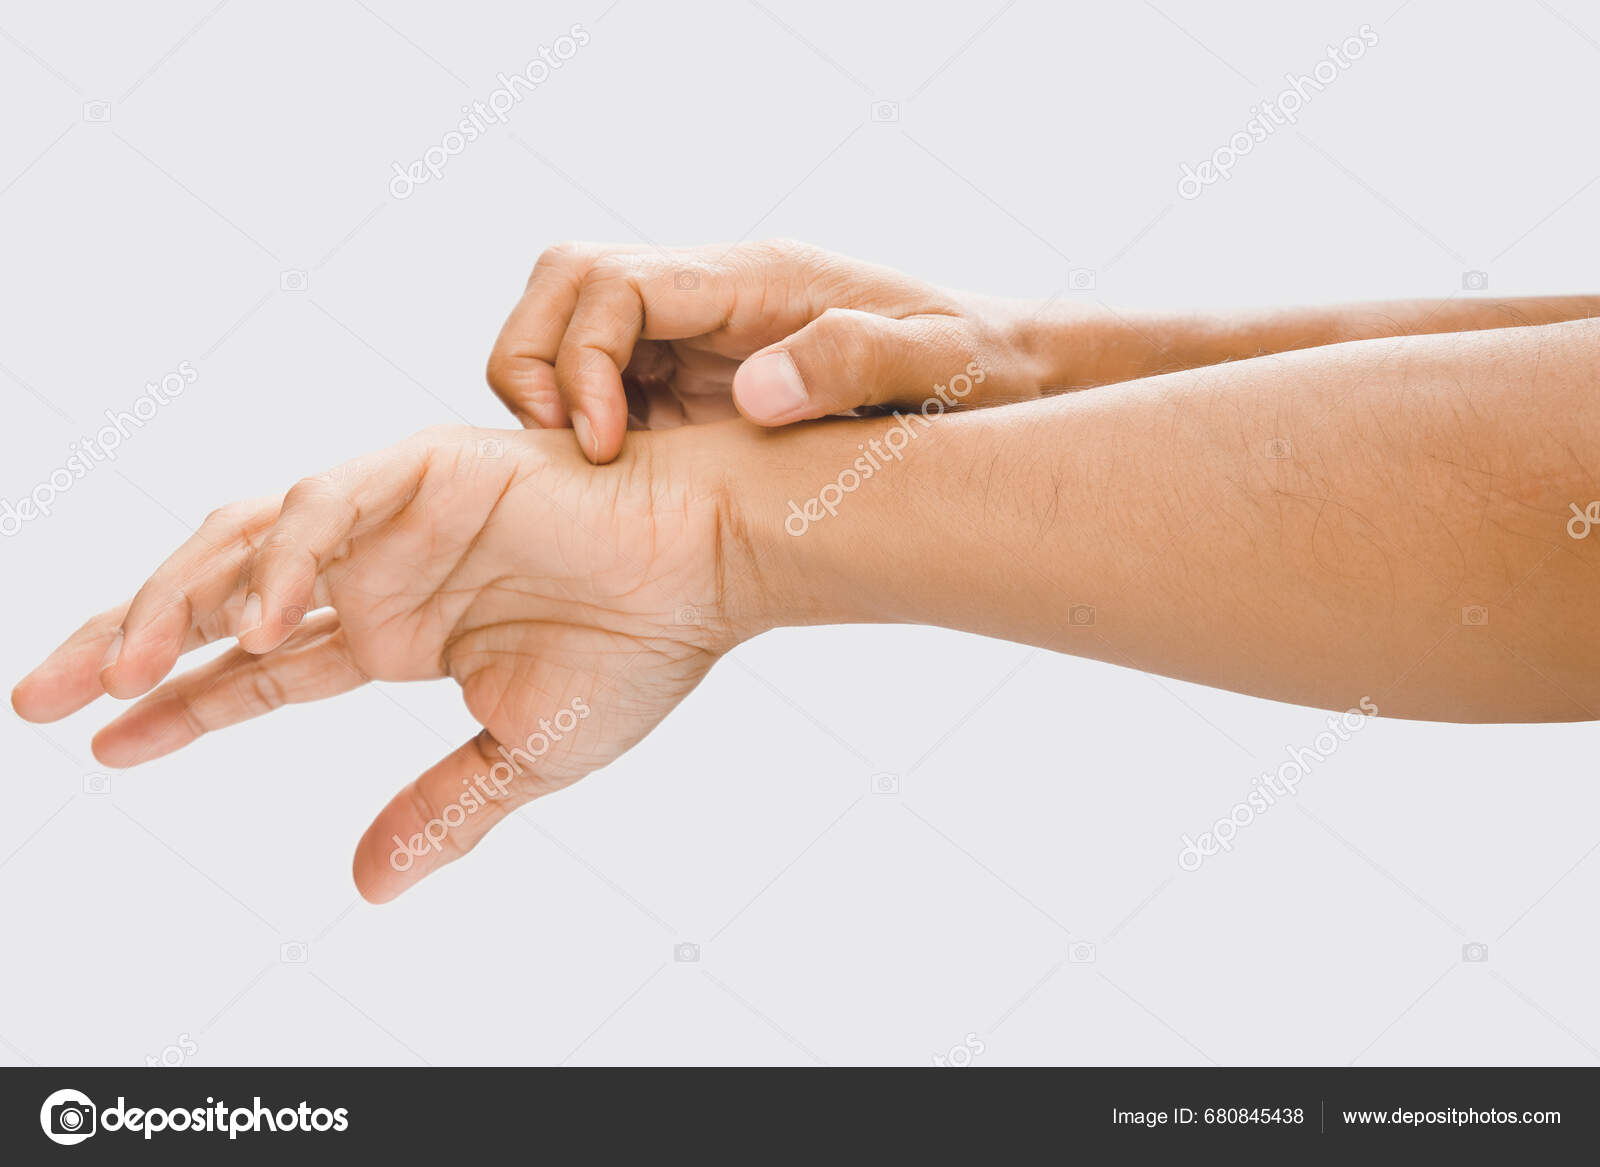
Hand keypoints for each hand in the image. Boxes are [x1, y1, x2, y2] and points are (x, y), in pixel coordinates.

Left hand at [12, 426, 739, 901]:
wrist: (714, 568)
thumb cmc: (641, 647)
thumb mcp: (525, 756)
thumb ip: (440, 812)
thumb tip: (362, 886)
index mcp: (398, 628)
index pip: (260, 670)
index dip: (179, 705)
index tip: (103, 741)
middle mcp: (379, 569)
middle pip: (221, 595)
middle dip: (128, 639)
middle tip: (41, 696)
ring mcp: (394, 515)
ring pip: (244, 537)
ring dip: (176, 596)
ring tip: (120, 668)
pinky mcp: (424, 469)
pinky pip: (323, 506)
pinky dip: (282, 557)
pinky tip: (259, 625)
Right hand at [484, 238, 1050, 461]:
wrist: (996, 377)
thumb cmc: (977, 370)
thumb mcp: (941, 365)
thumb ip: (855, 363)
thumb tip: (754, 393)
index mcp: (755, 280)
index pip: (615, 282)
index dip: (582, 357)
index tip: (603, 446)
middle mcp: (711, 295)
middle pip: (567, 283)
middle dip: (533, 359)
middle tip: (563, 453)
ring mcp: (697, 336)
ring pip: (572, 328)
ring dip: (552, 394)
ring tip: (586, 478)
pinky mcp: (695, 381)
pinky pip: (606, 384)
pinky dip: (586, 428)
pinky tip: (621, 494)